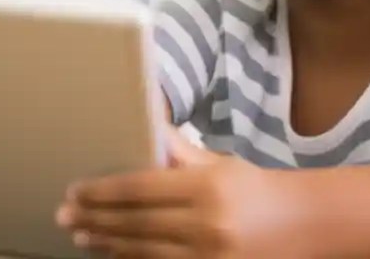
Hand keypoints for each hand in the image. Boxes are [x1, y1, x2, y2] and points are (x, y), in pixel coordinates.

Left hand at [56, 128, 310, 257]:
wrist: (305, 226)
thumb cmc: (254, 189)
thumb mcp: (217, 163)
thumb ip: (178, 150)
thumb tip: (143, 124)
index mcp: (206, 187)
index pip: (138, 188)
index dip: (101, 192)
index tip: (75, 191)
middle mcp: (207, 224)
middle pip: (134, 223)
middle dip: (94, 220)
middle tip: (64, 217)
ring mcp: (210, 256)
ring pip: (143, 251)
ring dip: (107, 244)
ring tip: (81, 237)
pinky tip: (113, 253)